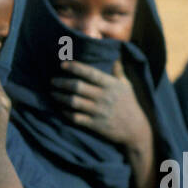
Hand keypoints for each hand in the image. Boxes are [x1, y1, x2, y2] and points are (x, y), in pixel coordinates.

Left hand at [49, 61, 154, 184]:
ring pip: (74, 102)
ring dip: (60, 97)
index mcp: (111, 85)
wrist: (135, 129)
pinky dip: (66, 113)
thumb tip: (116, 57)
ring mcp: (98, 111)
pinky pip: (75, 118)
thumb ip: (118, 72)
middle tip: (53, 81)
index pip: (90, 73)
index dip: (75, 67)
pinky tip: (60, 108)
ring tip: (53, 93)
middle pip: (78, 87)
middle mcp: (103, 97)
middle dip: (62, 83)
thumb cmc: (130, 104)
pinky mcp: (94, 125)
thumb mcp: (126, 86)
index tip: (62, 64)